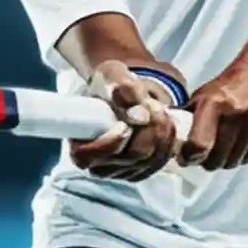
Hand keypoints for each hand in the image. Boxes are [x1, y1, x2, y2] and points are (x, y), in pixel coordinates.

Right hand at [68, 60, 180, 181]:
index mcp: (79, 145)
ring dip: (162, 133)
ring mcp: (121, 171)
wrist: (119, 92)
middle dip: (150, 131)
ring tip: (160, 110)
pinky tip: (167, 123)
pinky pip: (161, 161)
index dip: (112, 142)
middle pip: (132, 157)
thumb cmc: (109, 83)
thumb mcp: (113, 75)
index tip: (125, 124)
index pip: (89, 157)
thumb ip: (124, 90)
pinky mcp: (140, 170)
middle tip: (154, 106)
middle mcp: (98, 166)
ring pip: (150, 160)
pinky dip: (169, 141)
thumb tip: (141, 116)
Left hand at [178, 56, 247, 170]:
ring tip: (222, 146)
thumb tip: (170, 141)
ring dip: (224, 159)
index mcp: (215, 103)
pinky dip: (241, 154)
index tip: (185, 156)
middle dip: (206, 160)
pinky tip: (238, 141)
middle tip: (204, 152)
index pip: (198, 146)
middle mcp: (238, 114)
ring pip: (233, 162)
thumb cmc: (231, 83)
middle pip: (216, 160)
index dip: (189, 156)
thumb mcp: (204, 94)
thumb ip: (188, 117)